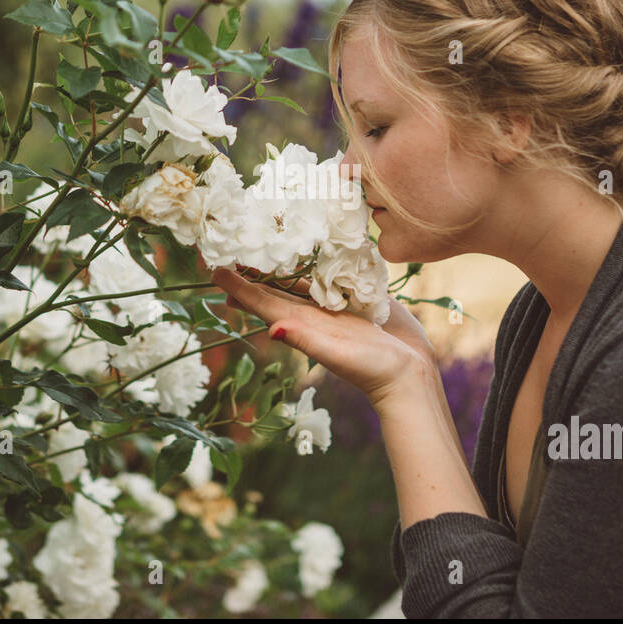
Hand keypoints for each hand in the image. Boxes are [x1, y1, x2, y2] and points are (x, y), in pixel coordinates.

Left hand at [210, 265, 438, 411]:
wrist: (410, 376)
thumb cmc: (372, 369)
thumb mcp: (336, 354)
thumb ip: (305, 341)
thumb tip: (272, 330)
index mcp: (301, 323)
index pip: (260, 300)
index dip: (236, 284)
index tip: (212, 265)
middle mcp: (312, 314)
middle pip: (272, 288)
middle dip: (249, 271)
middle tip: (227, 248)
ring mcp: (333, 307)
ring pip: (299, 281)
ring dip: (278, 266)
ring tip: (259, 247)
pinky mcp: (355, 299)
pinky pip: (330, 276)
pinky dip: (317, 264)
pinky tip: (312, 252)